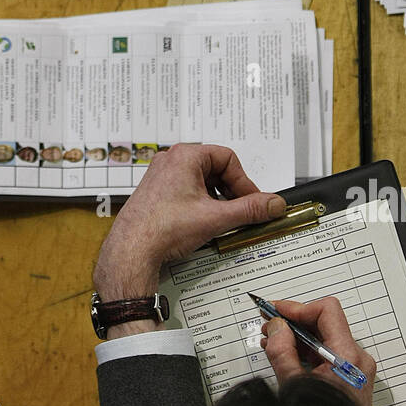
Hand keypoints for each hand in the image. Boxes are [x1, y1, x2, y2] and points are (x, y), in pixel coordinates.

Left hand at [93, 144, 285, 335]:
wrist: (132, 249)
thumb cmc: (162, 228)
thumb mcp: (216, 217)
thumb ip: (249, 209)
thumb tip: (273, 203)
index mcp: (184, 156)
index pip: (228, 158)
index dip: (244, 181)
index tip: (253, 201)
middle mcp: (171, 161)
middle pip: (215, 169)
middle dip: (231, 191)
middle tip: (240, 212)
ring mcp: (162, 176)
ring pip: (202, 181)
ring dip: (217, 199)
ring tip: (221, 219)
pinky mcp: (157, 192)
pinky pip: (188, 191)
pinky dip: (201, 204)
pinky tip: (203, 223)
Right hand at [260, 295, 375, 405]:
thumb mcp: (294, 385)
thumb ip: (282, 352)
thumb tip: (277, 328)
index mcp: (348, 357)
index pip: (326, 311)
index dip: (298, 308)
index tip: (276, 312)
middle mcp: (357, 359)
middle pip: (325, 323)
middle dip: (294, 322)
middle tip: (269, 325)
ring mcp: (356, 369)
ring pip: (325, 338)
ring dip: (298, 337)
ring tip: (272, 342)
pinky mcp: (351, 378)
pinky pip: (328, 353)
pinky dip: (306, 350)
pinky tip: (286, 355)